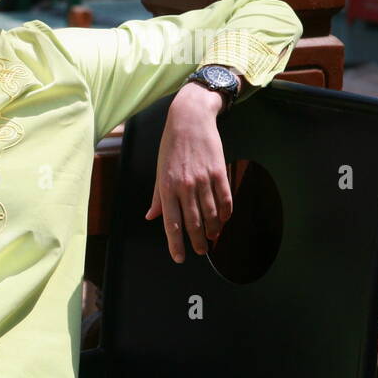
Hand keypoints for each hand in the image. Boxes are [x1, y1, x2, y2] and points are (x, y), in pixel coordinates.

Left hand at [144, 83, 231, 262]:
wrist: (190, 120)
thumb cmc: (171, 146)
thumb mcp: (159, 171)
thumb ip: (157, 197)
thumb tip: (152, 217)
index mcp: (166, 187)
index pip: (171, 223)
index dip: (176, 243)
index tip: (179, 257)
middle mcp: (185, 186)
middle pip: (193, 222)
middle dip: (196, 241)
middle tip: (199, 251)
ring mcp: (203, 180)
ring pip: (211, 214)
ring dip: (212, 230)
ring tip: (212, 238)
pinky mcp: (219, 172)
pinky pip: (225, 199)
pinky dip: (225, 213)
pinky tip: (223, 221)